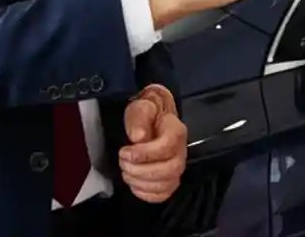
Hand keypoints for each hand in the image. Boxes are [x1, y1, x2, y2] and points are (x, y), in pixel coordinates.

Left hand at [120, 85, 186, 203]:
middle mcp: (181, 152)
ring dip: (141, 182)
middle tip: (123, 162)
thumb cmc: (146, 116)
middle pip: (170, 169)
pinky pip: (163, 195)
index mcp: (177, 131)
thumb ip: (138, 119)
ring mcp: (177, 169)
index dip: (144, 153)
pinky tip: (134, 183)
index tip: (124, 151)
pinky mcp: (170, 181)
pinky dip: (146, 194)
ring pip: (166, 184)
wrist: (153, 122)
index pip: (167, 147)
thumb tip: (138, 137)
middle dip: (141, 170)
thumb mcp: (140, 109)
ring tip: (126, 172)